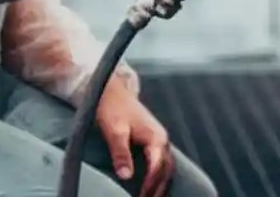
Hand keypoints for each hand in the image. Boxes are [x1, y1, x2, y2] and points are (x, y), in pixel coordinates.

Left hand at [96, 76, 173, 196]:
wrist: (112, 92)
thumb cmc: (113, 109)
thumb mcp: (115, 131)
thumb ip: (121, 153)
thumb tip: (126, 175)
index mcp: (156, 137)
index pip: (158, 166)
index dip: (150, 184)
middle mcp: (161, 139)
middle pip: (166, 170)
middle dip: (159, 189)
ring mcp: (159, 140)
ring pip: (166, 167)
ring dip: (160, 184)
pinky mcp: (153, 141)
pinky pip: (161, 163)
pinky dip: (158, 177)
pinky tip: (151, 186)